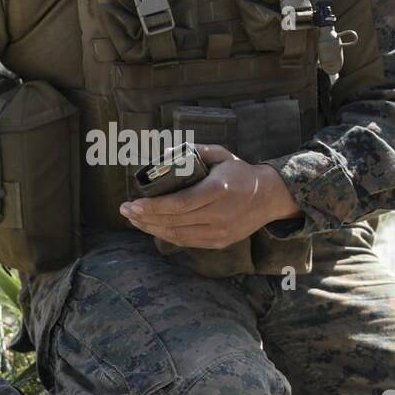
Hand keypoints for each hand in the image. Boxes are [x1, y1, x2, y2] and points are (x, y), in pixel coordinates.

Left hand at [118, 143, 300, 248]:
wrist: (269, 197)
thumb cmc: (239, 173)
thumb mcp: (221, 155)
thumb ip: (194, 152)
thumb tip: (165, 153)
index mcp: (218, 191)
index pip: (179, 204)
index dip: (153, 207)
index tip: (132, 204)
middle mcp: (219, 215)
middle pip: (174, 221)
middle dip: (145, 217)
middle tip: (125, 210)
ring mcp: (220, 232)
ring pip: (178, 235)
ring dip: (151, 228)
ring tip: (134, 219)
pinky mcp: (219, 242)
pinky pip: (187, 242)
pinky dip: (166, 235)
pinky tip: (152, 227)